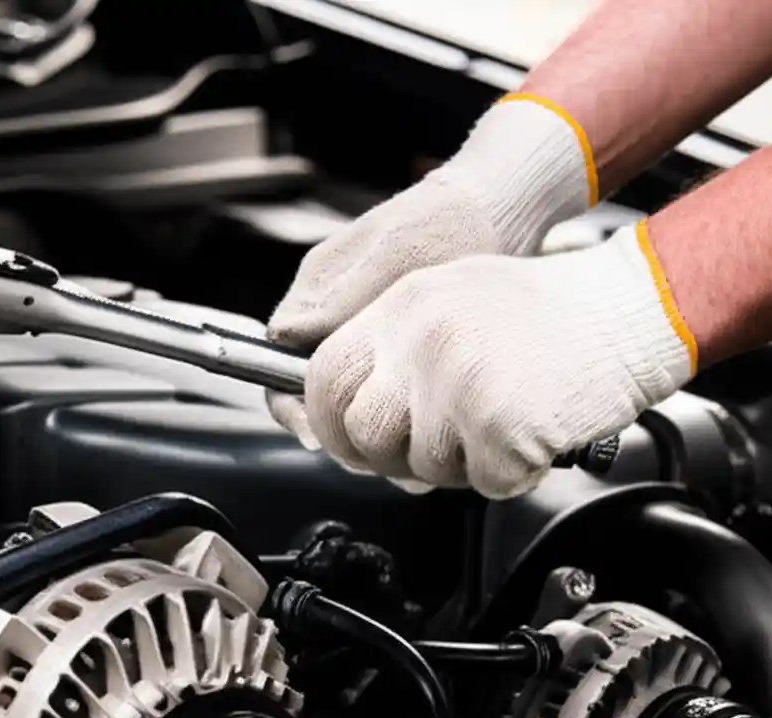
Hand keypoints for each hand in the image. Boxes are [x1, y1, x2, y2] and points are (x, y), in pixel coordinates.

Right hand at [268, 96, 596, 439]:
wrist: (497, 208)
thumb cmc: (450, 226)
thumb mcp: (393, 262)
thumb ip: (335, 299)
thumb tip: (285, 338)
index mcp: (315, 290)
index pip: (274, 360)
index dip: (293, 405)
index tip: (324, 435)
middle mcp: (329, 307)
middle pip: (309, 383)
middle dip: (340, 423)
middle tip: (379, 454)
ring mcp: (359, 319)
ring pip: (345, 387)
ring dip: (372, 419)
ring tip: (410, 444)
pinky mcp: (391, 329)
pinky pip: (376, 378)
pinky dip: (396, 403)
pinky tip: (427, 416)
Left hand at [302, 223, 695, 498]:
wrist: (632, 306)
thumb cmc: (554, 311)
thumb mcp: (453, 300)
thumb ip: (396, 350)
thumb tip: (354, 413)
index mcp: (402, 308)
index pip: (322, 376)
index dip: (329, 420)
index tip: (348, 437)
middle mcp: (420, 342)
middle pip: (360, 433)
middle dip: (389, 457)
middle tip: (433, 448)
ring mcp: (457, 384)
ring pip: (420, 468)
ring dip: (461, 465)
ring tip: (502, 422)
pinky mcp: (498, 425)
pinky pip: (483, 483)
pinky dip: (511, 474)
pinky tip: (533, 433)